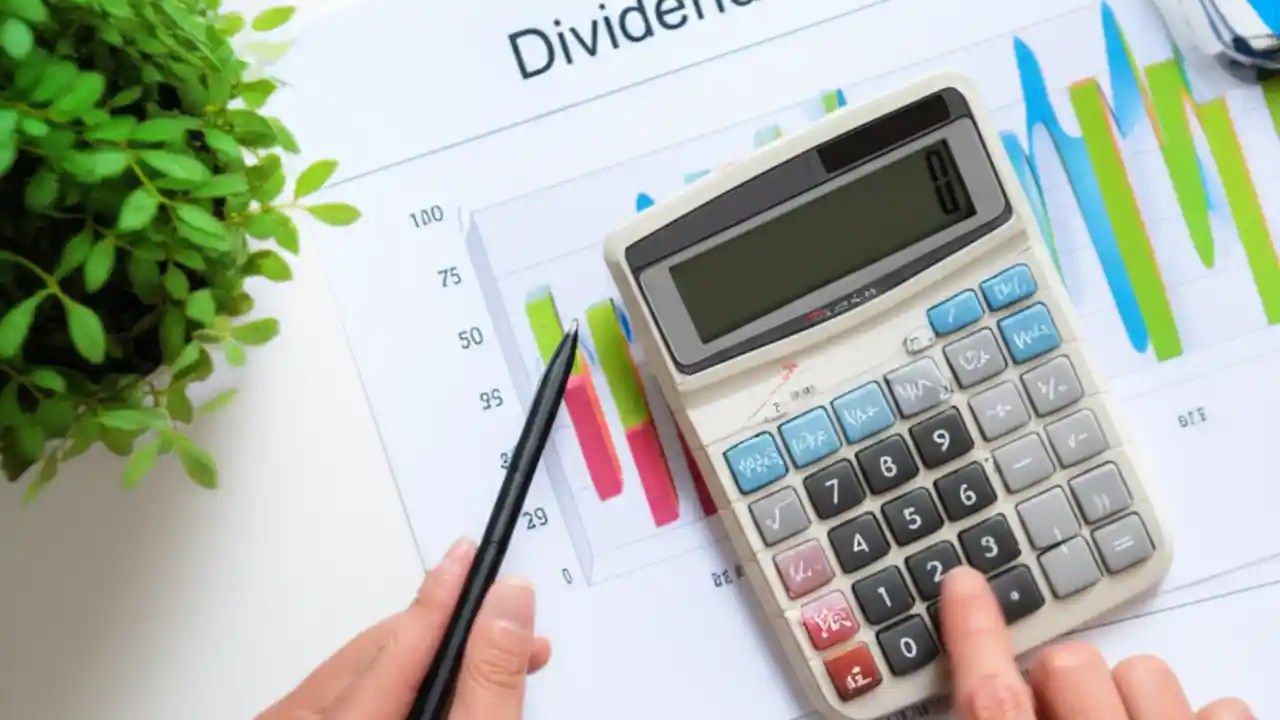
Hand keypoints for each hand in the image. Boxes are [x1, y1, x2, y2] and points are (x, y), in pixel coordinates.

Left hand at [257, 537, 550, 719]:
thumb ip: (489, 676)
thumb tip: (509, 601)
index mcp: (346, 718)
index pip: (404, 635)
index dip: (446, 590)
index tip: (469, 550)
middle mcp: (304, 717)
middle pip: (383, 651)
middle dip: (452, 635)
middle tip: (516, 634)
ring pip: (364, 671)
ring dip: (427, 663)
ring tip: (486, 672)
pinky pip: (343, 693)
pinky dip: (390, 686)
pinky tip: (431, 693)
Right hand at [940, 566, 1251, 718]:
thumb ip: (991, 714)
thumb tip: (965, 679)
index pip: (992, 695)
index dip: (974, 632)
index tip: (965, 582)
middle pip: (1069, 665)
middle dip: (1065, 681)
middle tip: (1064, 713)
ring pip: (1146, 672)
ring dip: (1134, 700)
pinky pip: (1223, 706)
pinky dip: (1202, 719)